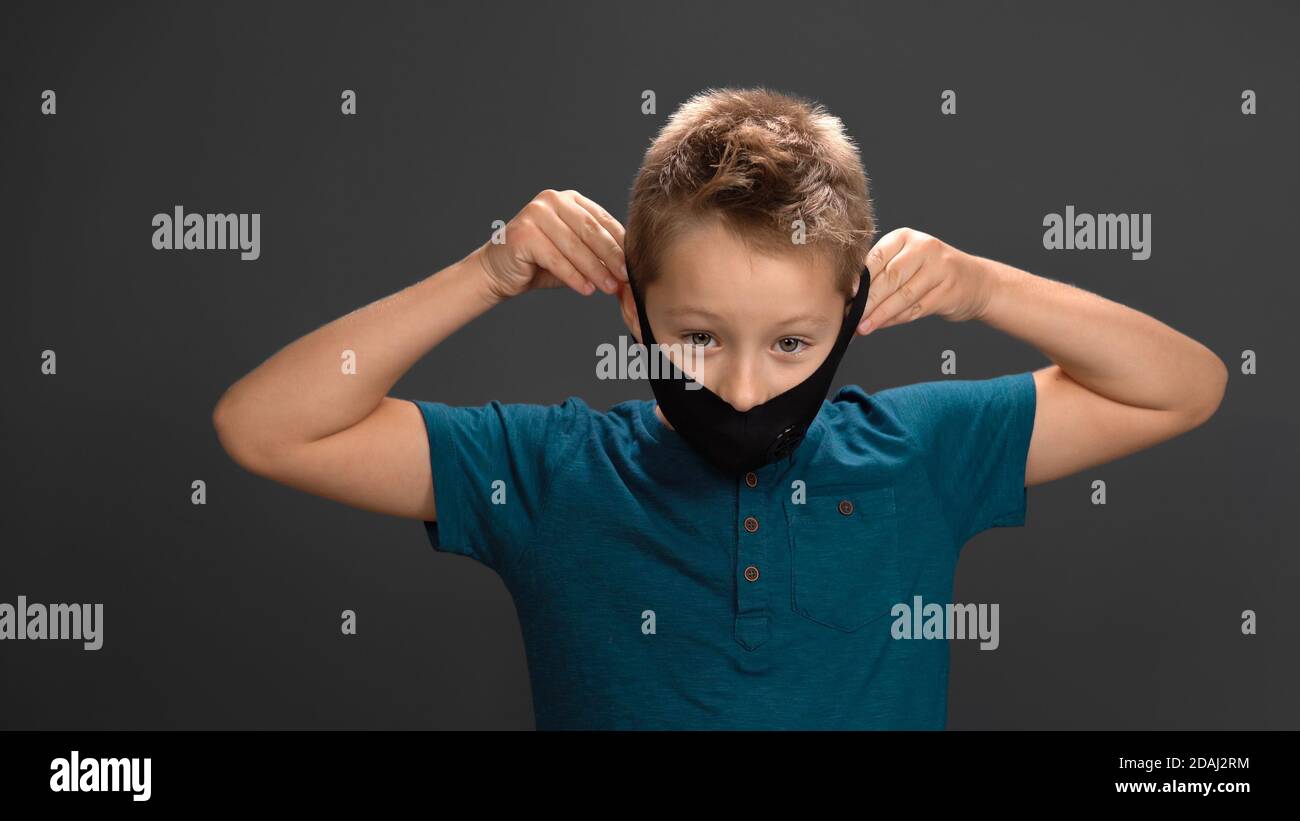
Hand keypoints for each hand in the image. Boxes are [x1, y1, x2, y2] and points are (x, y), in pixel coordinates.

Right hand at [475, 189, 627, 301]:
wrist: (498, 272)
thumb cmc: (539, 264)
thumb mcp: (575, 258)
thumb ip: (598, 257)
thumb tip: (629, 273)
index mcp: (570, 200)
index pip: (602, 220)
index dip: (620, 245)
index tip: (634, 267)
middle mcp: (553, 200)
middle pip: (591, 231)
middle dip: (611, 257)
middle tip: (626, 278)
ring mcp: (536, 213)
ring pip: (575, 246)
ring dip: (595, 270)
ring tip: (609, 288)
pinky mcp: (524, 232)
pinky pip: (556, 258)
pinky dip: (573, 276)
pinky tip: (586, 290)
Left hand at [853, 227, 992, 334]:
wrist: (973, 280)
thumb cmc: (928, 271)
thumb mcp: (904, 259)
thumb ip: (880, 271)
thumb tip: (850, 295)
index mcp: (905, 237)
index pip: (878, 256)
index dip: (862, 277)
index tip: (849, 294)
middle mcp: (924, 248)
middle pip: (891, 277)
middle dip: (869, 301)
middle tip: (851, 317)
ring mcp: (940, 269)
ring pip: (903, 296)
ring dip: (880, 315)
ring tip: (862, 327)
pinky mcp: (948, 291)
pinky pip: (916, 309)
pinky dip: (896, 319)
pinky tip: (882, 325)